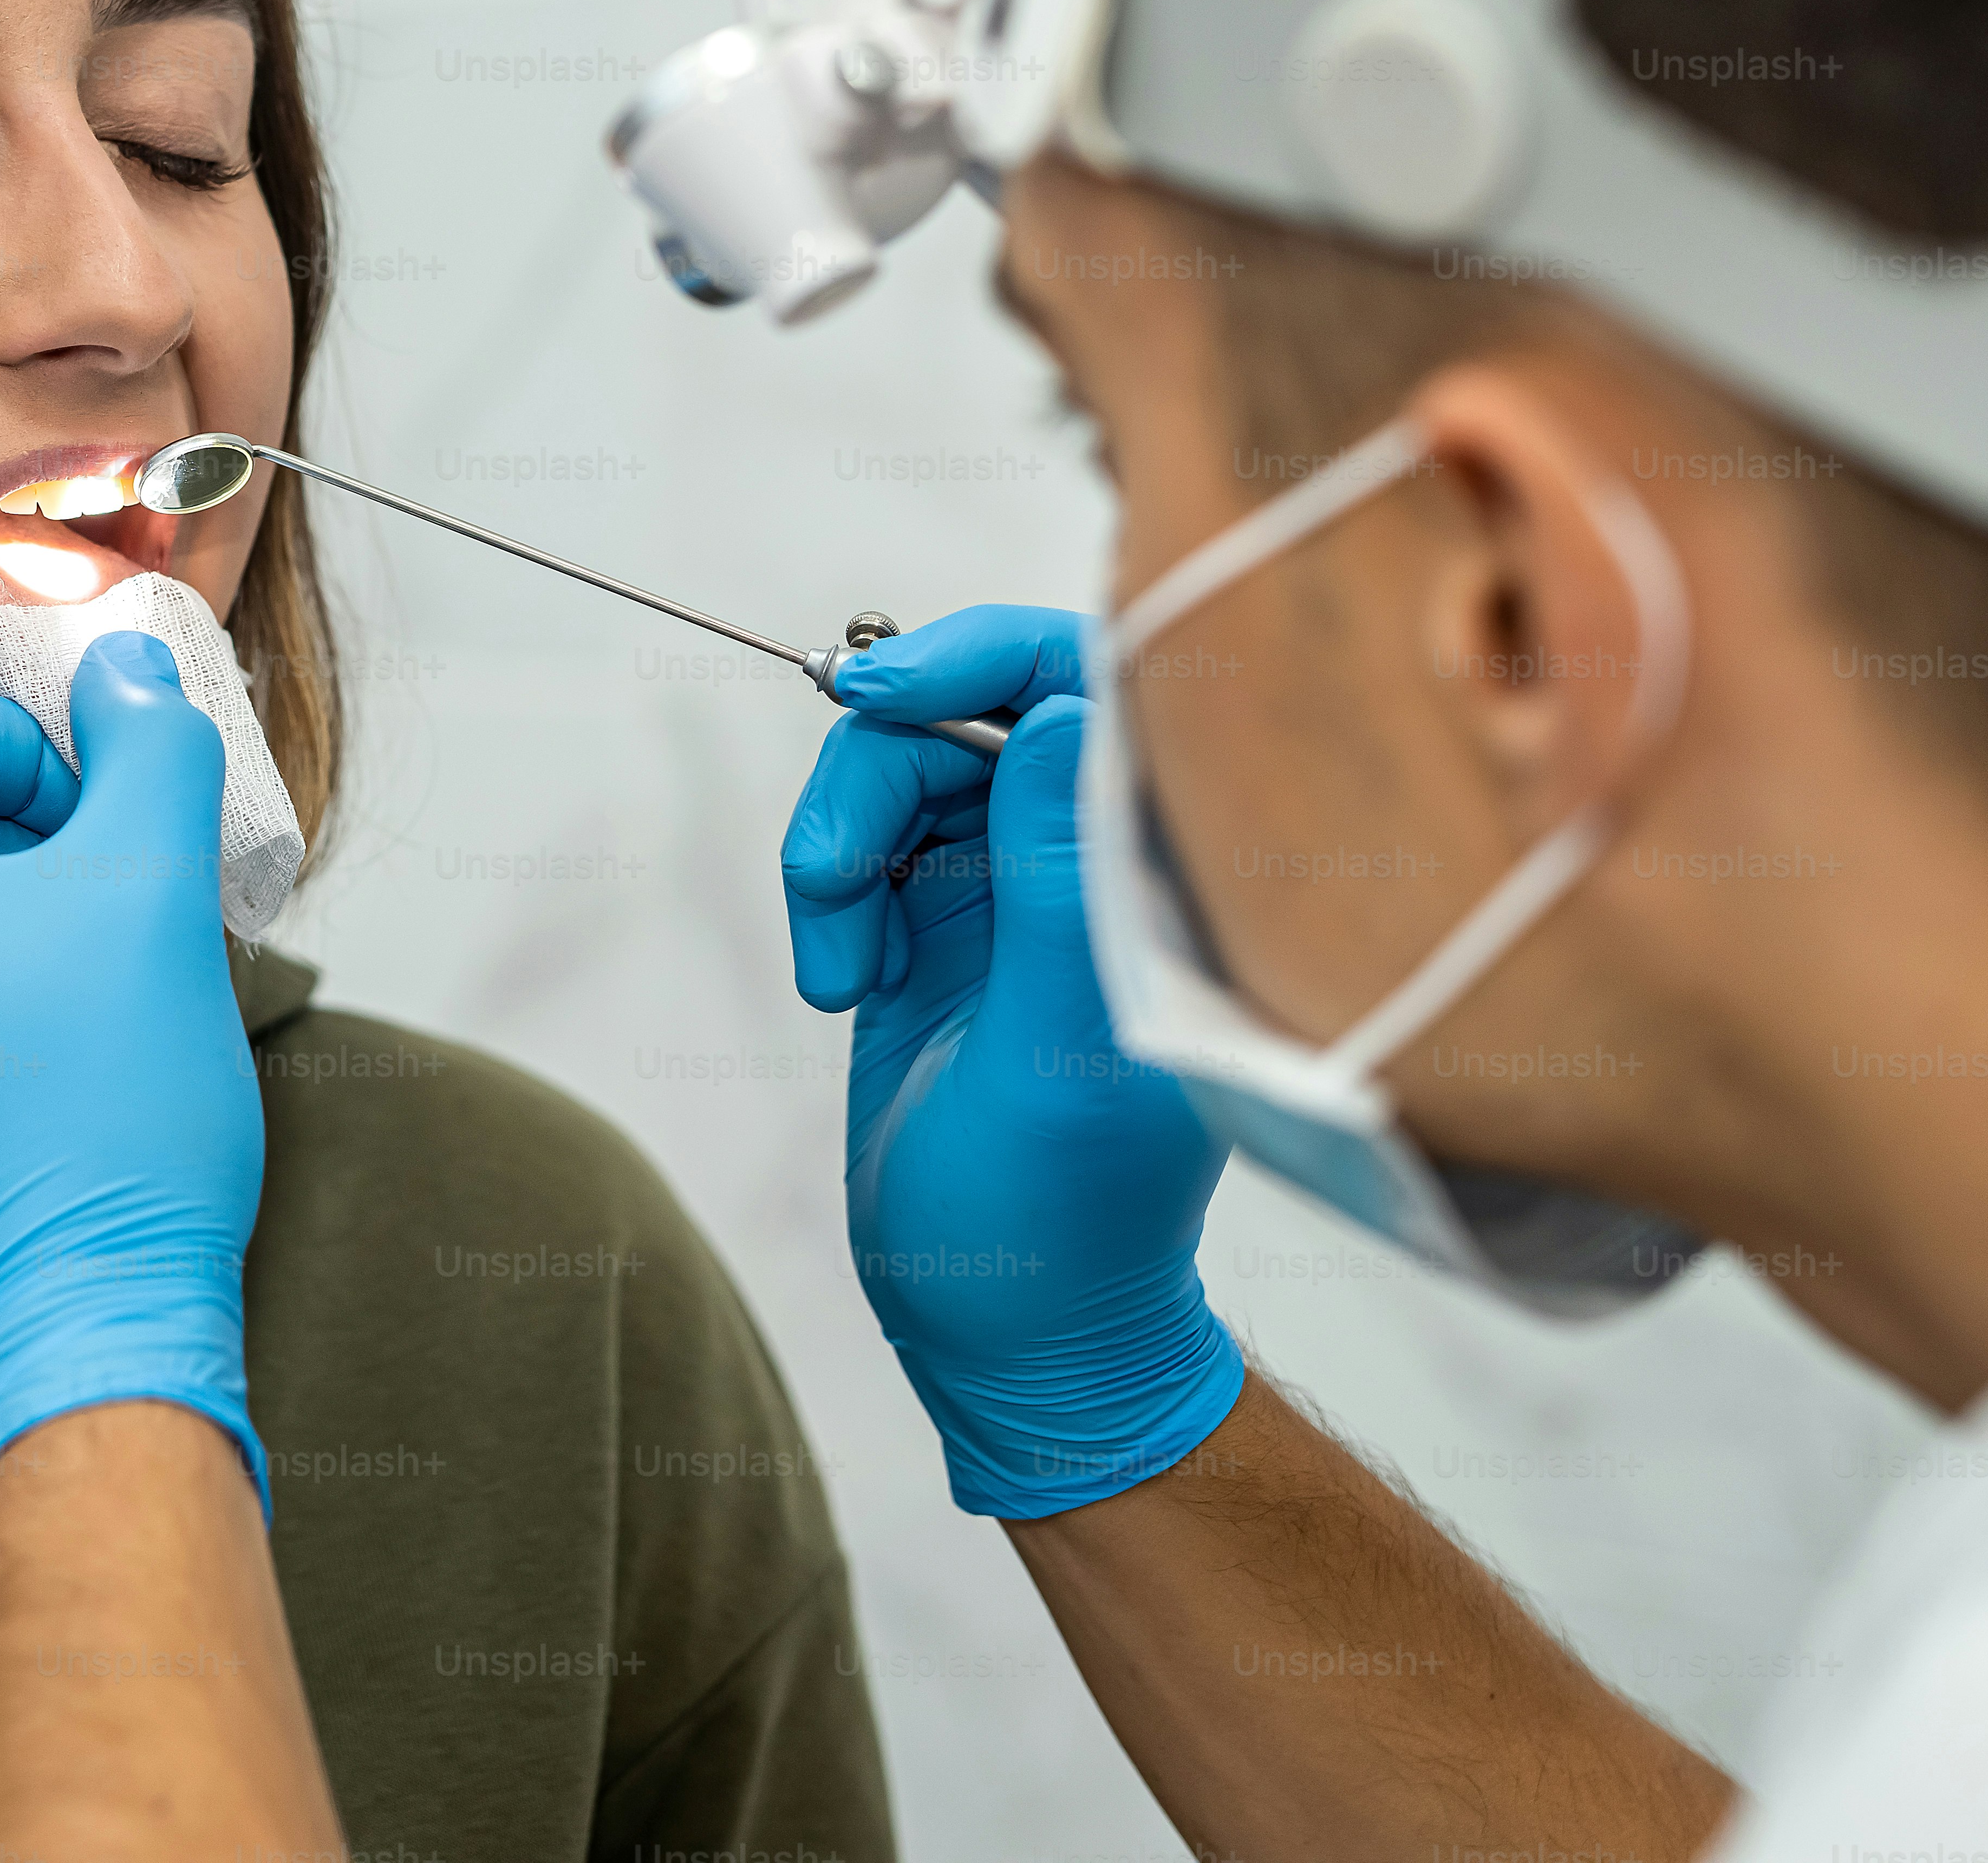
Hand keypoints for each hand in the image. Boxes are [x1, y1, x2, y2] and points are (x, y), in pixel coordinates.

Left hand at [0, 630, 267, 1602]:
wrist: (66, 1364)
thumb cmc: (106, 1131)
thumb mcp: (157, 892)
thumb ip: (146, 749)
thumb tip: (124, 674)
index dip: (47, 761)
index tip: (115, 843)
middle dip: (10, 861)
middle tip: (108, 932)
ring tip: (71, 1028)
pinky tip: (19, 1113)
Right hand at [780, 605, 1243, 1516]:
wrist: (1006, 1333)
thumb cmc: (1061, 1218)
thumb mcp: (1060, 1048)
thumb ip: (1060, 874)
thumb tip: (1070, 706)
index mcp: (1166, 879)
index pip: (1098, 683)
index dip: (986, 653)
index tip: (876, 688)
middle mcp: (1098, 862)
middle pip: (968, 710)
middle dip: (877, 776)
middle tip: (821, 878)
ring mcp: (1019, 887)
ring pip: (900, 771)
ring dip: (839, 853)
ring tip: (836, 974)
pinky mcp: (944, 924)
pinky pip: (864, 843)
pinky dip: (830, 898)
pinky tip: (843, 985)